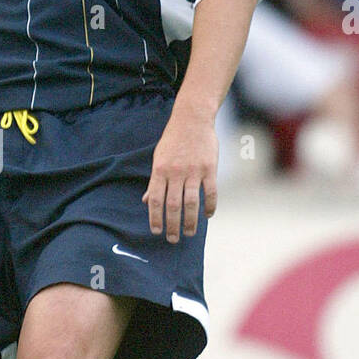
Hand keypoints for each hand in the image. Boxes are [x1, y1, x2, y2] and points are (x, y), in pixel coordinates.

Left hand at [143, 106, 217, 241]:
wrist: (192, 119)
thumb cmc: (172, 141)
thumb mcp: (158, 158)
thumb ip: (154, 181)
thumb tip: (147, 201)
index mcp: (160, 170)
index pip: (156, 200)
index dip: (155, 218)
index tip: (156, 231)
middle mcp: (176, 172)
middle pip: (173, 205)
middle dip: (172, 225)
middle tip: (172, 239)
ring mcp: (194, 171)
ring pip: (192, 202)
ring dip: (190, 221)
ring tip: (189, 233)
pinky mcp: (210, 168)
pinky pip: (211, 192)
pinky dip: (210, 206)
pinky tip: (208, 216)